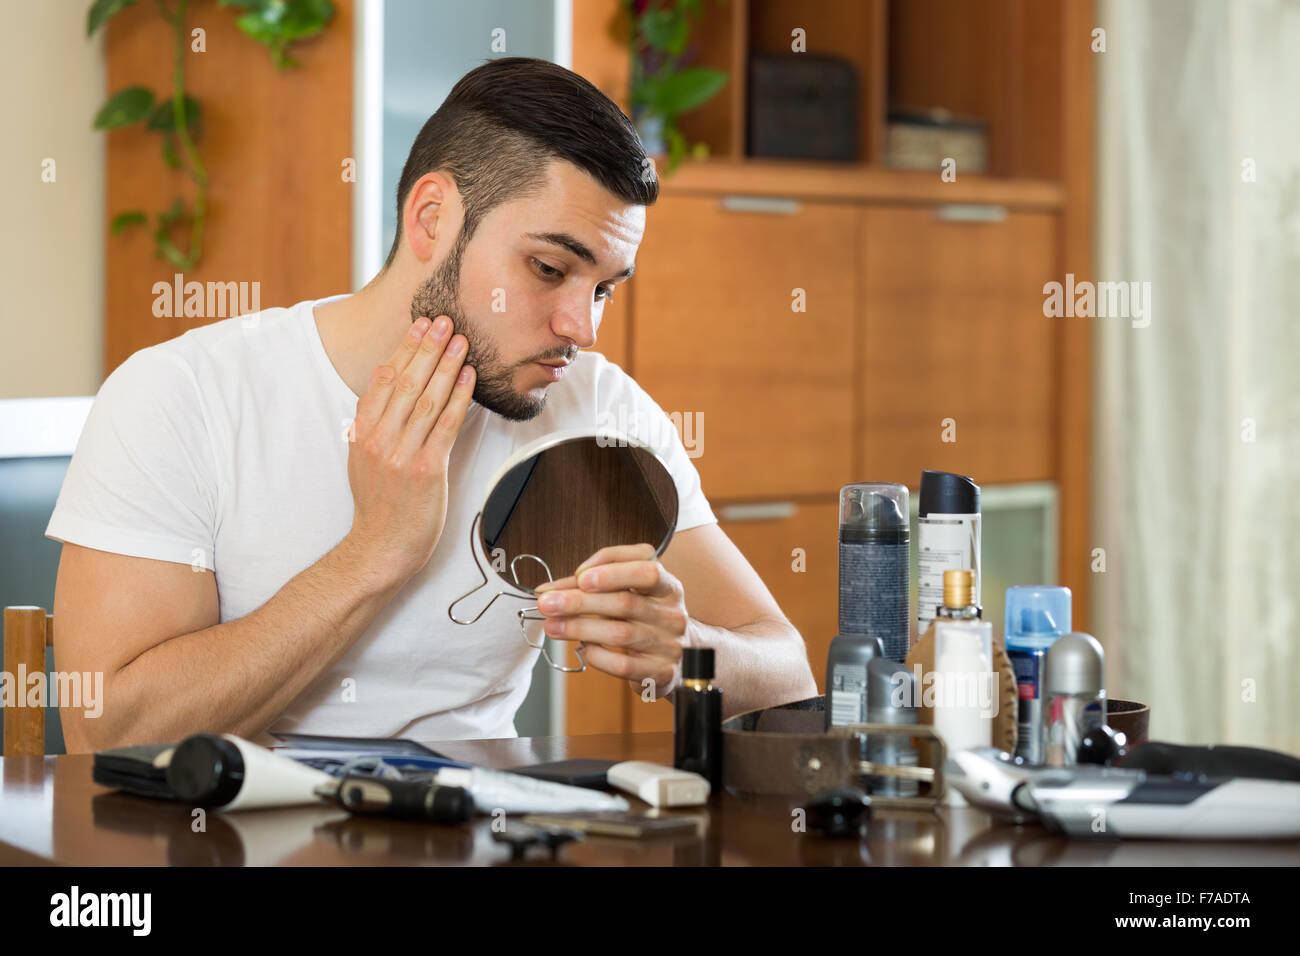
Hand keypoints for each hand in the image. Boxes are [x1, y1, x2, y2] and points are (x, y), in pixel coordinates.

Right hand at [344, 315, 474, 588]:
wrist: (380, 548)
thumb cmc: (379, 505)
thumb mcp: (363, 459)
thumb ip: (374, 424)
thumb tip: (391, 386)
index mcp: (362, 433)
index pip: (383, 379)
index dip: (403, 348)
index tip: (419, 325)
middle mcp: (379, 439)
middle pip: (406, 382)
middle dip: (428, 347)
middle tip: (445, 321)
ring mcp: (402, 454)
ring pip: (427, 398)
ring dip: (447, 365)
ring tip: (462, 340)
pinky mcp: (426, 469)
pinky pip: (446, 424)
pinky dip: (459, 397)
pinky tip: (469, 378)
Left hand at [534, 544, 691, 698]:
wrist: (679, 658)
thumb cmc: (645, 619)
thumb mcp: (629, 594)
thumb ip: (592, 585)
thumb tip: (549, 589)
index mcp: (667, 587)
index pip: (647, 569)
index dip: (613, 571)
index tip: (581, 576)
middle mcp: (672, 614)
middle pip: (625, 602)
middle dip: (580, 601)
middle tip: (547, 603)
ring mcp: (669, 644)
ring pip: (620, 634)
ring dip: (579, 627)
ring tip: (552, 626)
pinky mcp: (660, 673)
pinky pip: (622, 665)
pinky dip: (597, 655)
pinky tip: (583, 648)